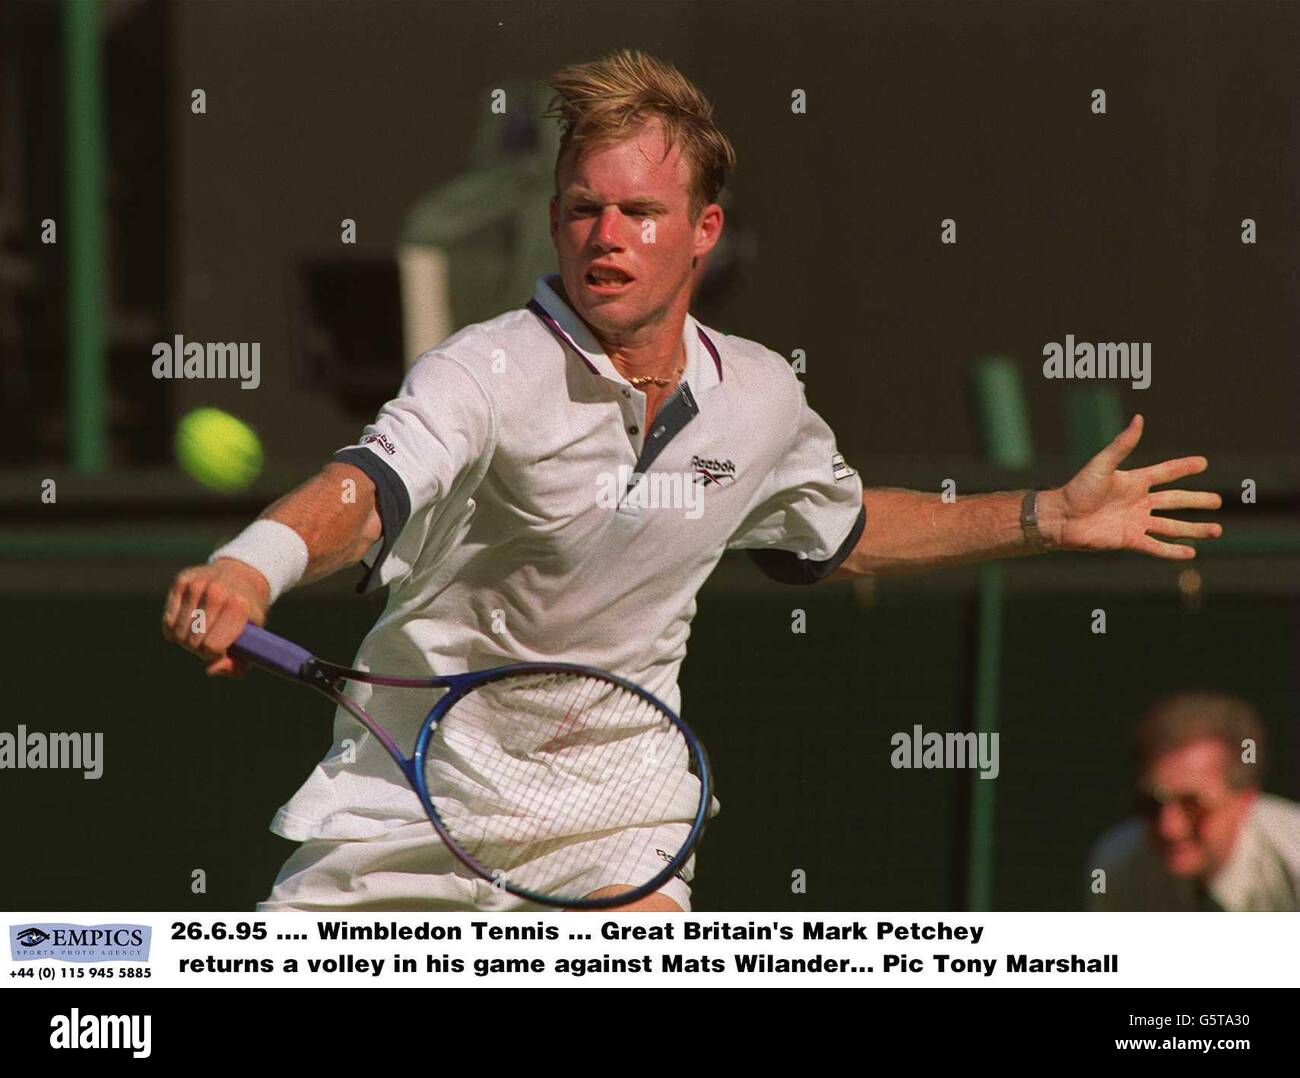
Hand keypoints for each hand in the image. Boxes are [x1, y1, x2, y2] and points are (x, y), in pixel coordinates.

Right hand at [162, 559, 270, 675]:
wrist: (242, 576)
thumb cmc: (246, 615)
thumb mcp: (252, 642)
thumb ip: (237, 665)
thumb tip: (210, 669)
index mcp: (239, 606)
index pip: (212, 646)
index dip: (214, 655)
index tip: (221, 649)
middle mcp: (217, 591)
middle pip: (193, 641)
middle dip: (200, 649)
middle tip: (211, 641)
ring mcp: (197, 584)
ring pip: (178, 633)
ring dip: (187, 640)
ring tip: (202, 632)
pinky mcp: (181, 581)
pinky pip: (168, 621)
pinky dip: (175, 630)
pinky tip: (189, 624)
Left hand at [1039, 414, 1222, 558]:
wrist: (1061, 518)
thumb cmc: (1078, 489)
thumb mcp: (1103, 464)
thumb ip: (1123, 444)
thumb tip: (1139, 418)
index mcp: (1134, 482)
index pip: (1165, 473)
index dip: (1183, 468)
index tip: (1203, 463)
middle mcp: (1138, 502)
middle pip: (1175, 501)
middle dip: (1197, 501)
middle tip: (1218, 501)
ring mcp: (1135, 522)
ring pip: (1171, 526)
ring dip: (1194, 529)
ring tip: (1217, 530)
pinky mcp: (1129, 540)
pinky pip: (1156, 546)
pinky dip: (1173, 551)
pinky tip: (1191, 552)